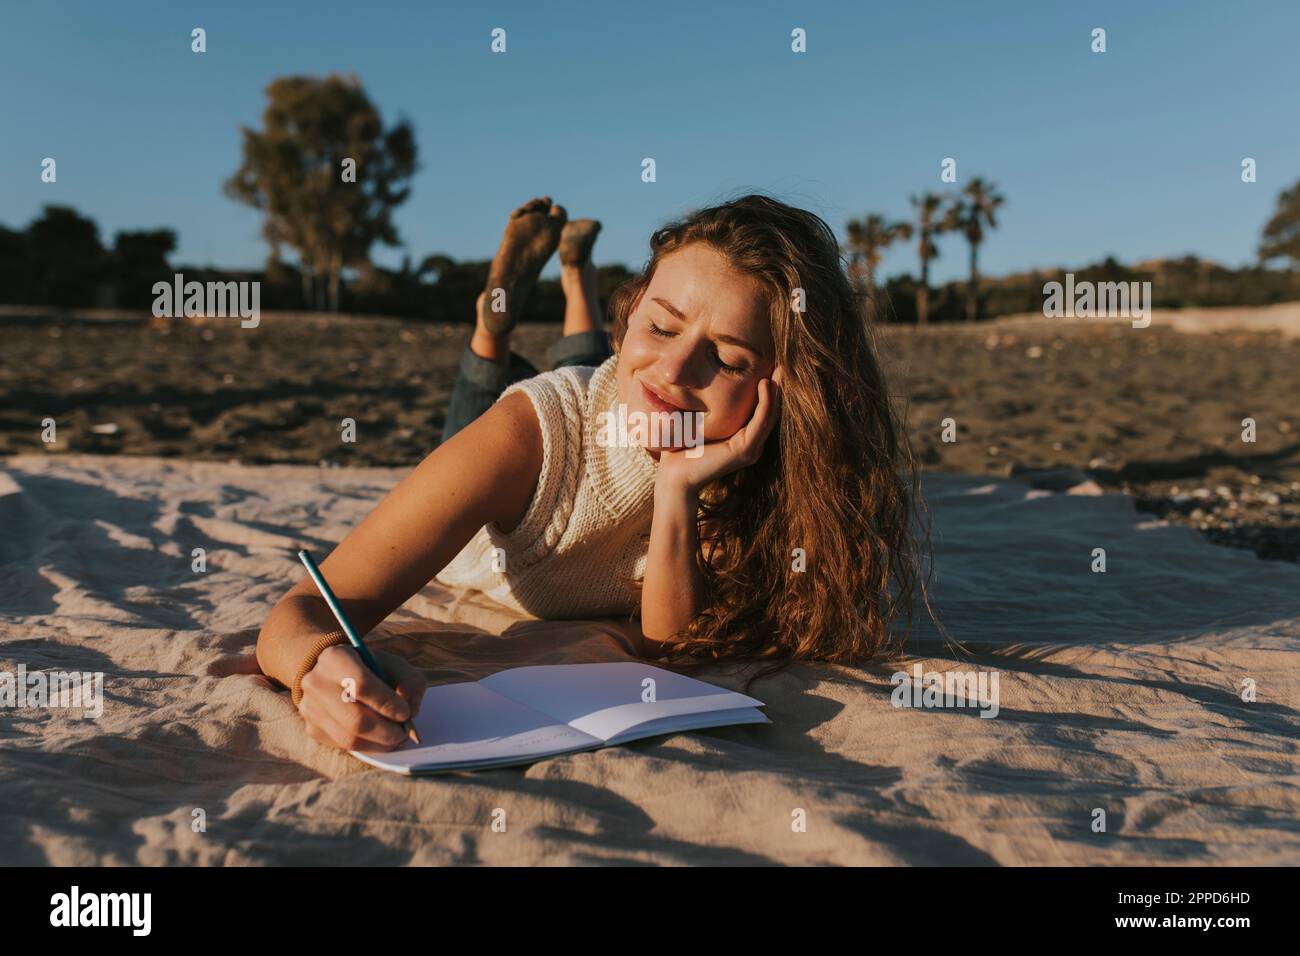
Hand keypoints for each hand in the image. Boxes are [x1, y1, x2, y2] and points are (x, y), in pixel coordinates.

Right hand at [297, 645, 426, 752]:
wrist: (332, 673)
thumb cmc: (369, 668)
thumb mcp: (393, 664)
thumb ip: (409, 682)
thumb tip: (410, 709)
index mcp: (335, 657)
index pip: (361, 685)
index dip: (387, 703)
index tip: (406, 713)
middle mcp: (316, 683)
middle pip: (354, 719)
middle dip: (386, 731)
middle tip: (404, 733)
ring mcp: (310, 707)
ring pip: (349, 738)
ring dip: (379, 743)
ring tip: (395, 738)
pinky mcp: (312, 728)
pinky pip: (343, 746)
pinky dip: (367, 746)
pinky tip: (378, 738)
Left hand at [656, 368, 782, 494]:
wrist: (674, 475)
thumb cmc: (683, 447)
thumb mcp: (700, 419)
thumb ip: (710, 404)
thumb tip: (703, 376)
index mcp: (744, 437)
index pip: (762, 409)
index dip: (769, 387)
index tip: (770, 363)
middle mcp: (752, 444)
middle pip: (771, 410)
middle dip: (778, 386)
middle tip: (784, 362)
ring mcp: (751, 449)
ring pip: (769, 414)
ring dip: (776, 391)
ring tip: (781, 369)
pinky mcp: (745, 451)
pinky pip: (760, 422)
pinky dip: (765, 402)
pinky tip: (765, 384)